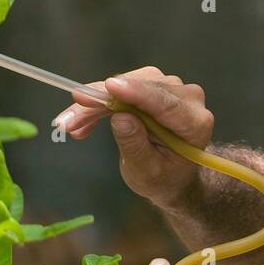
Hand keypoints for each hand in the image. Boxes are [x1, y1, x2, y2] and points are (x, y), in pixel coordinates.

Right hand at [53, 66, 214, 209]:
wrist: (173, 177)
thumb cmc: (164, 179)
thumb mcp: (147, 172)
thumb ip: (135, 145)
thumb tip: (119, 118)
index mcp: (195, 123)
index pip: (165, 102)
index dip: (136, 93)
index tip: (110, 87)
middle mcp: (188, 99)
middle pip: (140, 89)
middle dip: (101, 103)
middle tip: (68, 121)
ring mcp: (171, 89)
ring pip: (126, 85)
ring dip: (95, 104)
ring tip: (69, 127)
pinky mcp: (154, 86)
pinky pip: (122, 88)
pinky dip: (99, 104)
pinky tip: (80, 124)